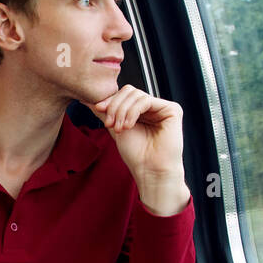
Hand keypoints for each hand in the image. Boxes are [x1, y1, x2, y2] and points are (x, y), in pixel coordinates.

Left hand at [84, 85, 188, 212]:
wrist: (149, 170)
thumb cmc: (136, 155)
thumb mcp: (116, 128)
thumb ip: (107, 112)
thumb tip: (90, 100)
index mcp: (142, 111)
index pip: (124, 94)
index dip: (110, 100)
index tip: (98, 109)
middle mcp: (154, 107)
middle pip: (129, 91)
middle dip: (115, 106)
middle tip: (110, 124)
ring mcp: (163, 108)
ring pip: (136, 95)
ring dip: (122, 111)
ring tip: (120, 129)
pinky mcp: (172, 110)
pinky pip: (146, 101)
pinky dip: (132, 112)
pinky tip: (128, 126)